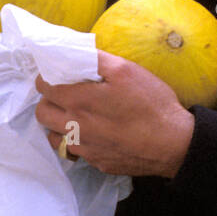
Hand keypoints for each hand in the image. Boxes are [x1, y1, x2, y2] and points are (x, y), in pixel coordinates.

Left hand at [34, 50, 194, 178]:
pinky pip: (75, 151)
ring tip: (76, 115)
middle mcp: (75, 127)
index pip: (44, 88)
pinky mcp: (97, 163)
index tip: (56, 75)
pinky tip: (95, 134)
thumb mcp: (126, 70)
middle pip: (42, 114)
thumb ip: (95, 59)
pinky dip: (77, 141)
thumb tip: (73, 52)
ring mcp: (85, 148)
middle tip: (64, 94)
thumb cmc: (151, 103)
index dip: (47, 78)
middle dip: (48, 101)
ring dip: (58, 124)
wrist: (174, 143)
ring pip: (53, 136)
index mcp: (79, 101)